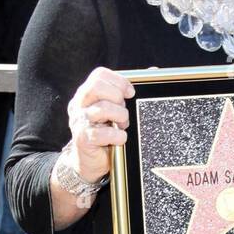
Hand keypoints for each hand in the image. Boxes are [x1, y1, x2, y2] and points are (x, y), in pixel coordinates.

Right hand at [64, 66, 133, 182]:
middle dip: (117, 97)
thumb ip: (129, 92)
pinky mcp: (82, 139)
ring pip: (101, 109)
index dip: (118, 81)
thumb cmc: (106, 134)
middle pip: (97, 87)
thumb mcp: (116, 110)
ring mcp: (79, 121)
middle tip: (124, 111)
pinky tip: (120, 139)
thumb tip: (154, 71)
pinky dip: (116, 136)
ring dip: (119, 116)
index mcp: (86, 94)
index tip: (130, 93)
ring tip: (123, 125)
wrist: (90, 162)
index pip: (99, 75)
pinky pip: (101, 134)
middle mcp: (79, 105)